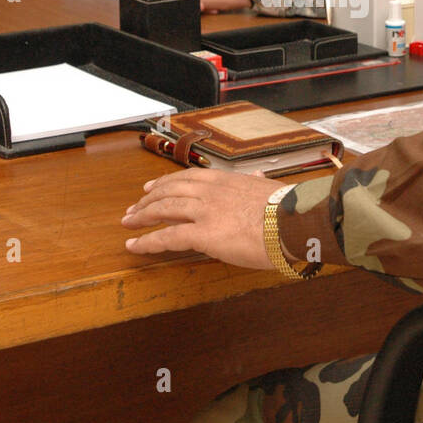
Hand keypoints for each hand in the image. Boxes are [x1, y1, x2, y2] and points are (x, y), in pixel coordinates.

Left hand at [122, 167, 283, 269]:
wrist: (295, 222)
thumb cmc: (289, 210)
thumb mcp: (271, 189)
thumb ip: (257, 183)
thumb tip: (258, 176)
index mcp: (227, 180)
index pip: (188, 178)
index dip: (166, 182)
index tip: (152, 187)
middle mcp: (211, 192)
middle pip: (170, 191)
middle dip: (148, 199)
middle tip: (133, 207)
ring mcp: (205, 211)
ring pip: (164, 209)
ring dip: (142, 216)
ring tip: (128, 223)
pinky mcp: (203, 234)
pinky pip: (167, 237)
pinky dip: (147, 241)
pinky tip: (135, 246)